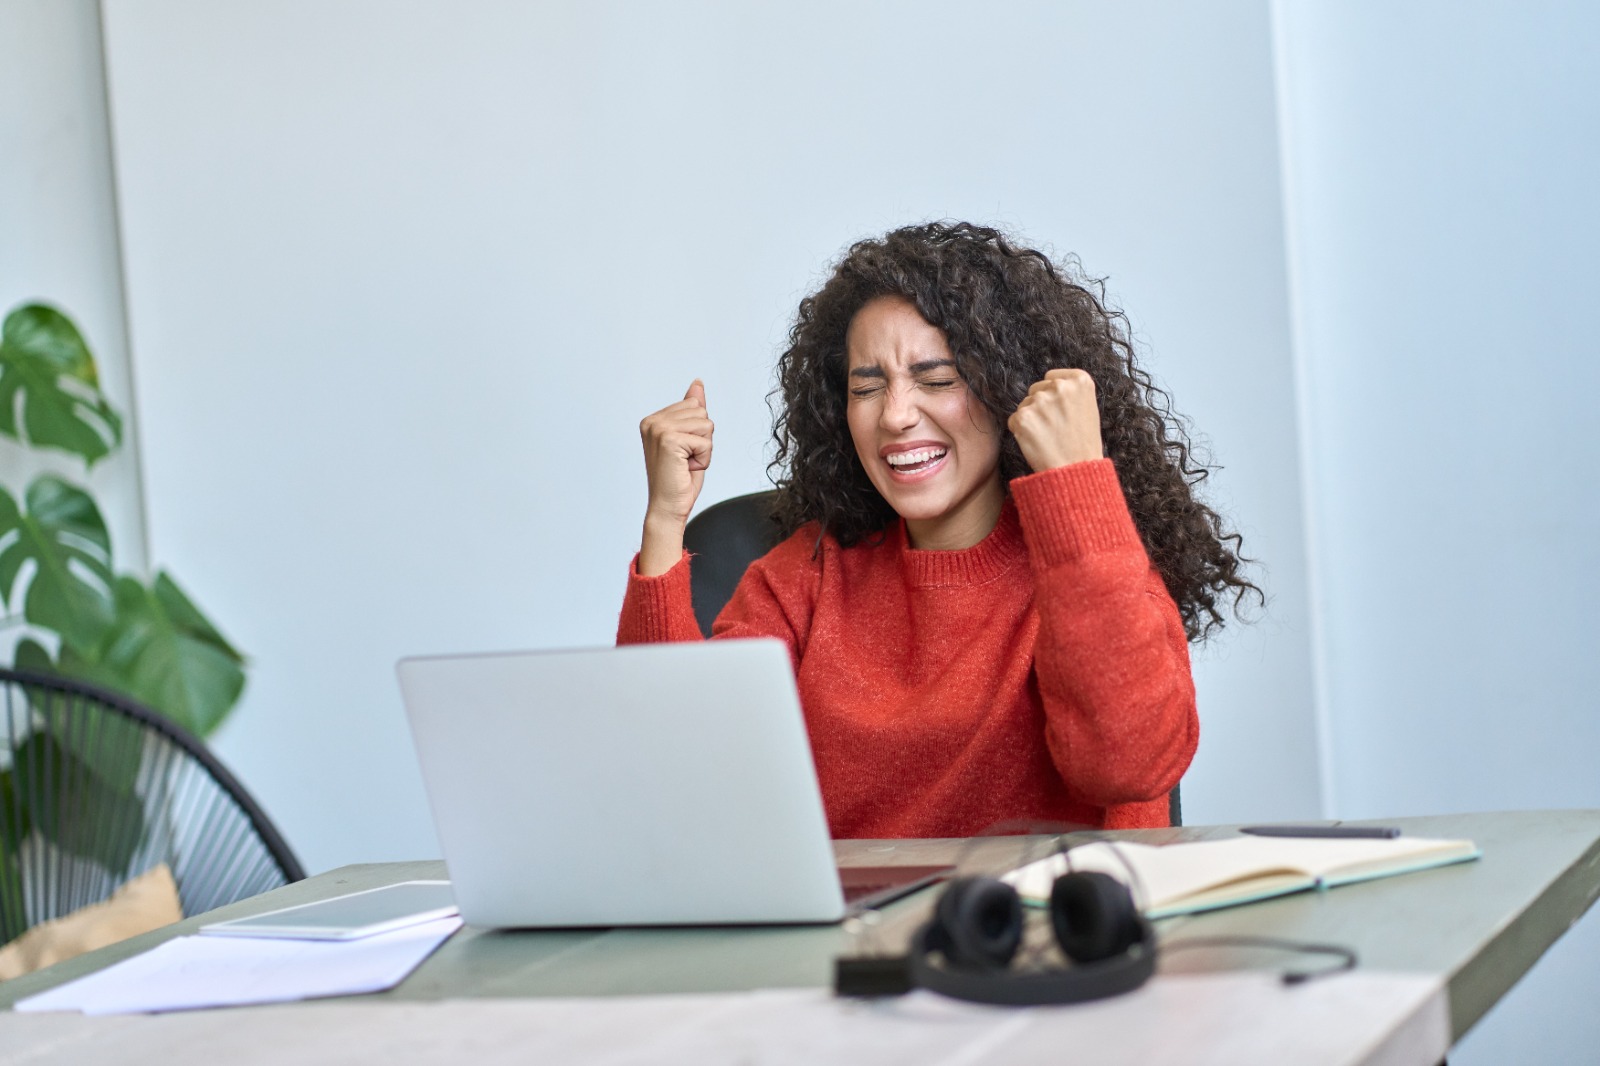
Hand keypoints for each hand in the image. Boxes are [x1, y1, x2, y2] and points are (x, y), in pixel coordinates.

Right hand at [637, 380, 712, 574]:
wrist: (667, 507)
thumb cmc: (678, 478)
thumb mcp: (689, 439)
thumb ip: (691, 411)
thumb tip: (697, 384)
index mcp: (653, 419)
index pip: (695, 406)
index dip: (697, 432)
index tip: (682, 452)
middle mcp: (652, 421)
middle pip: (702, 413)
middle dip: (702, 439)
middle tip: (685, 460)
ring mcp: (659, 429)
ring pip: (706, 425)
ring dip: (703, 449)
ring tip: (686, 464)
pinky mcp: (669, 440)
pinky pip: (706, 441)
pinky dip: (704, 458)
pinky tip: (687, 469)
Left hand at [1007, 369, 1103, 470]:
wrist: (1076, 471)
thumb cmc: (1083, 444)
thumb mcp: (1088, 408)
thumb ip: (1069, 392)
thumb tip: (1047, 384)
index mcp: (1080, 381)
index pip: (1051, 378)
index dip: (1054, 397)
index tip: (1063, 413)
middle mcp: (1061, 387)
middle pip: (1036, 389)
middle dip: (1041, 406)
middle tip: (1055, 428)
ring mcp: (1041, 401)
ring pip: (1024, 405)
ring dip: (1031, 419)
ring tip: (1048, 437)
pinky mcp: (1023, 417)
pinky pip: (1014, 419)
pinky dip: (1020, 431)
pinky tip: (1037, 442)